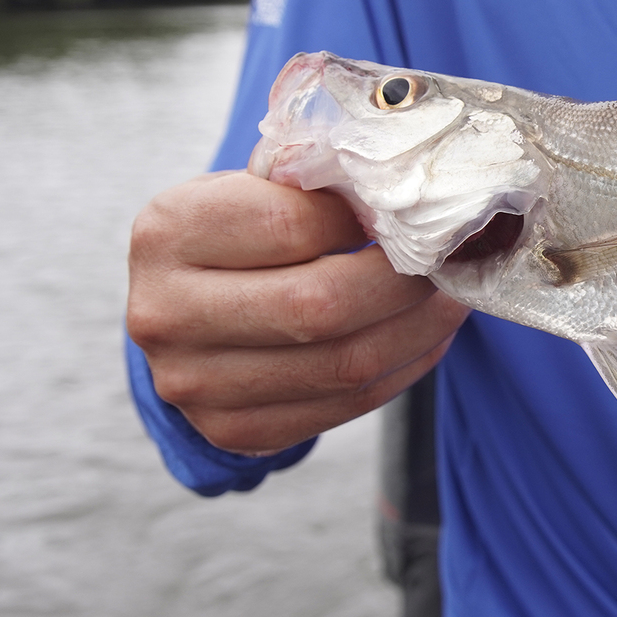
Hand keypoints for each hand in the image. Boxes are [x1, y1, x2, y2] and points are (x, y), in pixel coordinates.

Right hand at [126, 172, 468, 454]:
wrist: (186, 312)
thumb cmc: (236, 235)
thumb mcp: (253, 189)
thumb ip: (315, 185)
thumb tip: (406, 191)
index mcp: (169, 232)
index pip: (289, 225)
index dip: (364, 220)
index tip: (404, 213)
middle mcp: (166, 313)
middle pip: (319, 305)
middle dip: (402, 282)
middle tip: (445, 260)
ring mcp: (195, 384)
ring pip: (343, 364)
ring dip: (418, 329)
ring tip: (449, 296)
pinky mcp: (235, 430)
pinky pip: (348, 404)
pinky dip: (405, 367)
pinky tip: (426, 336)